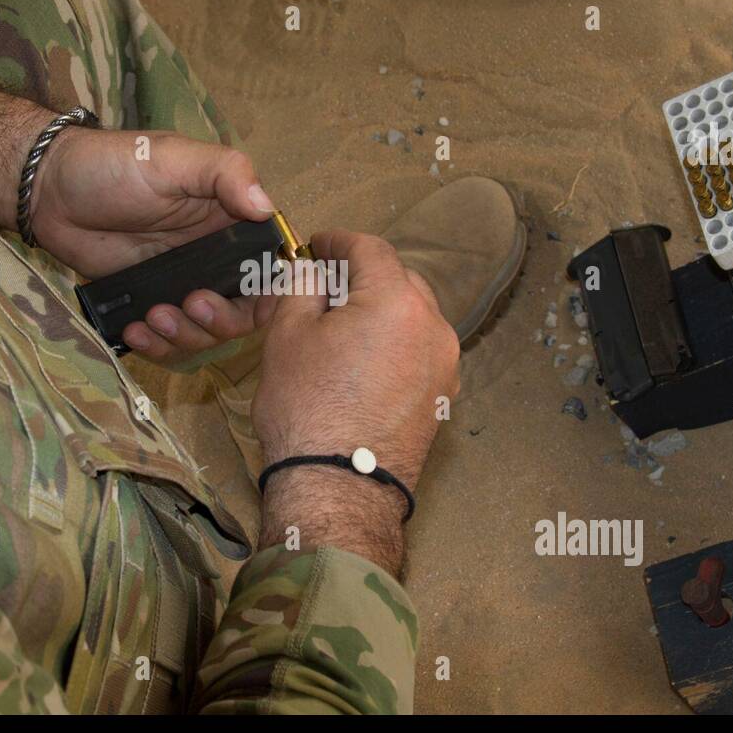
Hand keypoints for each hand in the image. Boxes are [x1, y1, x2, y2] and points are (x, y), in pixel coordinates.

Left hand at [0, 89, 275, 361]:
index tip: (254, 298)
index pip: (271, 264)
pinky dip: (157, 345)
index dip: (273, 288)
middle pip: (244, 310)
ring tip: (153, 316)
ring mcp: (181, 284)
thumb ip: (224, 174)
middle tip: (191, 303)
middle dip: (223, 319)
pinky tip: (135, 331)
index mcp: (231, 221)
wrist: (48, 190)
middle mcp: (213, 258)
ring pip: (206, 331)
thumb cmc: (114, 164)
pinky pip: (167, 340)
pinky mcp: (149, 303)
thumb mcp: (173, 159)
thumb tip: (267, 207)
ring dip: (187, 334)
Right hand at [249, 230, 459, 572]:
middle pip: (399, 280)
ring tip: (342, 329)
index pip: (371, 249)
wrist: (337, 490)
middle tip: (323, 287)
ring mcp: (445, 365)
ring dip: (381, 312)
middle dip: (362, 277)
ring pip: (413, 317)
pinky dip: (394, 346)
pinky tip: (363, 363)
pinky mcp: (444, 398)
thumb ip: (302, 288)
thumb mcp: (288, 336)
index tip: (318, 245)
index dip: (339, 241)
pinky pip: (419, 353)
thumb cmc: (307, 411)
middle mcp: (434, 327)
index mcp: (397, 301)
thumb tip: (312, 271)